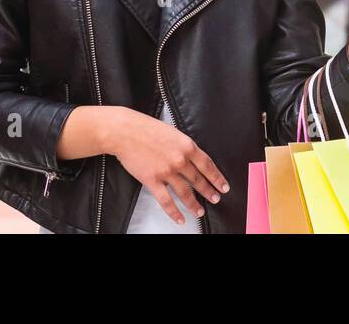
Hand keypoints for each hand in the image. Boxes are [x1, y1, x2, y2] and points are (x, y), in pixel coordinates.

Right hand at [109, 108, 229, 224]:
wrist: (125, 132)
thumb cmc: (146, 128)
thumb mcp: (173, 132)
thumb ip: (184, 146)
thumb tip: (192, 158)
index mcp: (187, 146)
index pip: (207, 165)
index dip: (217, 178)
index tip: (223, 186)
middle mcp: (180, 160)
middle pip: (198, 180)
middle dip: (209, 192)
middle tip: (215, 199)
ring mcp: (166, 172)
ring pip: (185, 193)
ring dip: (194, 204)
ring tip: (200, 211)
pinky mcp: (153, 181)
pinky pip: (166, 201)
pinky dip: (174, 213)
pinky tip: (180, 219)